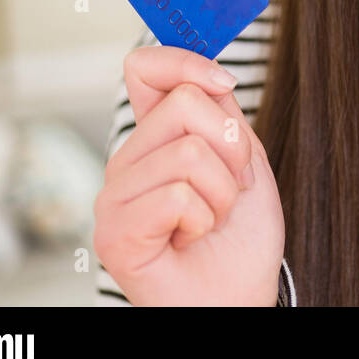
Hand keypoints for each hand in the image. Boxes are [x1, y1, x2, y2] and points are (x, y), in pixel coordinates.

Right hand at [93, 46, 284, 304]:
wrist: (239, 297)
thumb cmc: (240, 236)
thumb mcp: (244, 159)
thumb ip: (222, 113)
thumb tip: (212, 74)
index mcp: (154, 138)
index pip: (144, 68)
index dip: (185, 62)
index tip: (226, 86)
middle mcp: (127, 162)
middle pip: (183, 104)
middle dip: (231, 147)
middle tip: (229, 189)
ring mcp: (114, 198)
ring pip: (188, 153)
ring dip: (222, 192)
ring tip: (209, 220)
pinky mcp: (114, 235)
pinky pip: (176, 196)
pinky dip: (203, 220)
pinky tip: (190, 239)